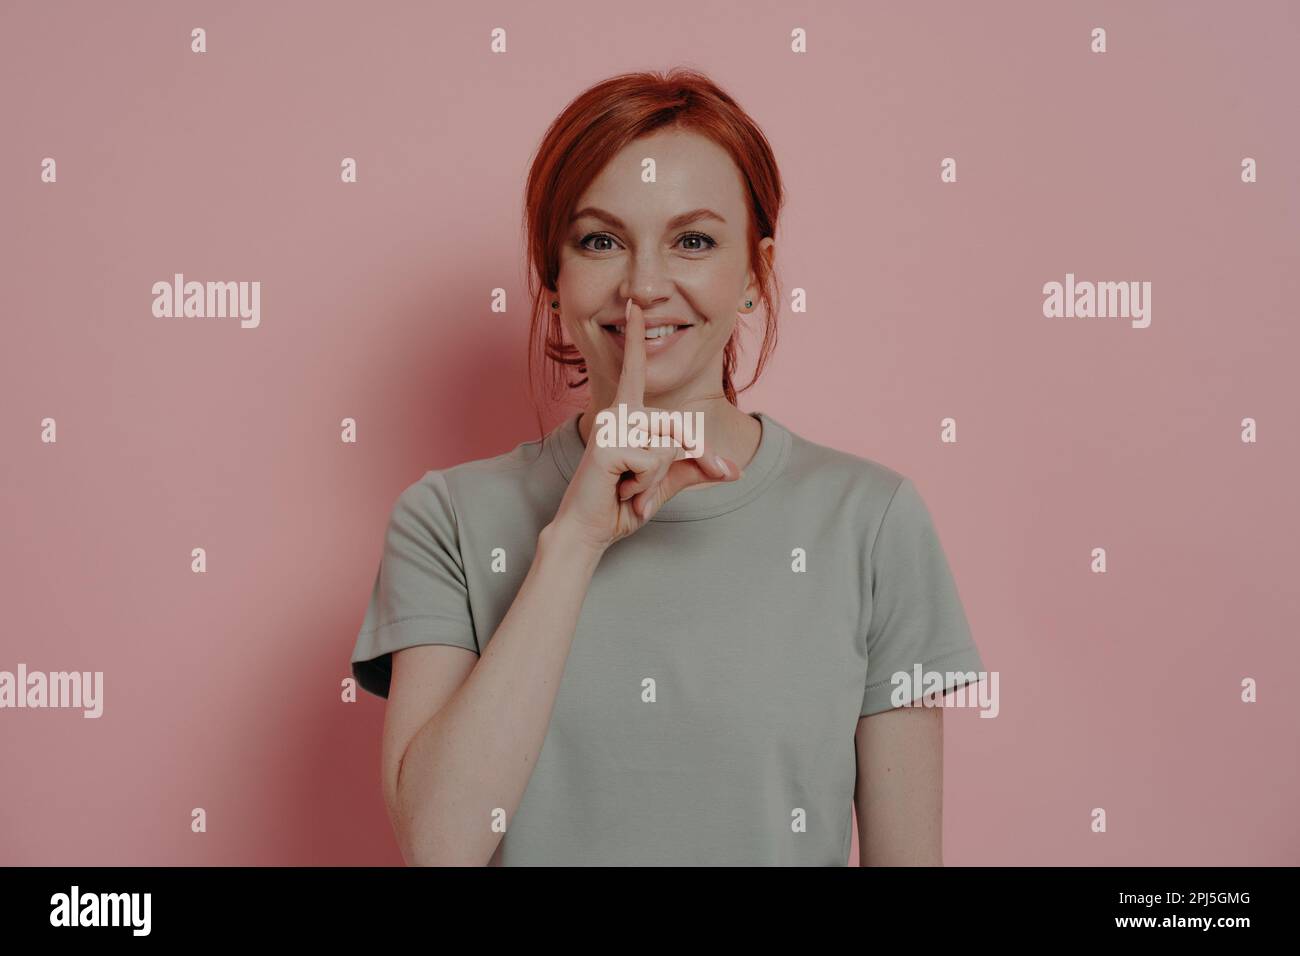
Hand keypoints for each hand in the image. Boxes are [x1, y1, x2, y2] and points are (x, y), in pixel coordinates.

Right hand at [549, 298, 742, 554]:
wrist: (587, 532)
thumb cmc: (620, 506)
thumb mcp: (664, 484)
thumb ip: (694, 469)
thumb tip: (735, 470)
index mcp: (626, 415)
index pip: (636, 371)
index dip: (637, 338)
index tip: (634, 305)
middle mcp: (617, 414)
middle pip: (680, 429)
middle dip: (683, 465)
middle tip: (641, 494)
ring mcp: (611, 427)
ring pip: (671, 447)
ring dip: (655, 481)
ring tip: (625, 489)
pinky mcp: (609, 446)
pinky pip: (657, 462)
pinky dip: (646, 487)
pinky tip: (619, 491)